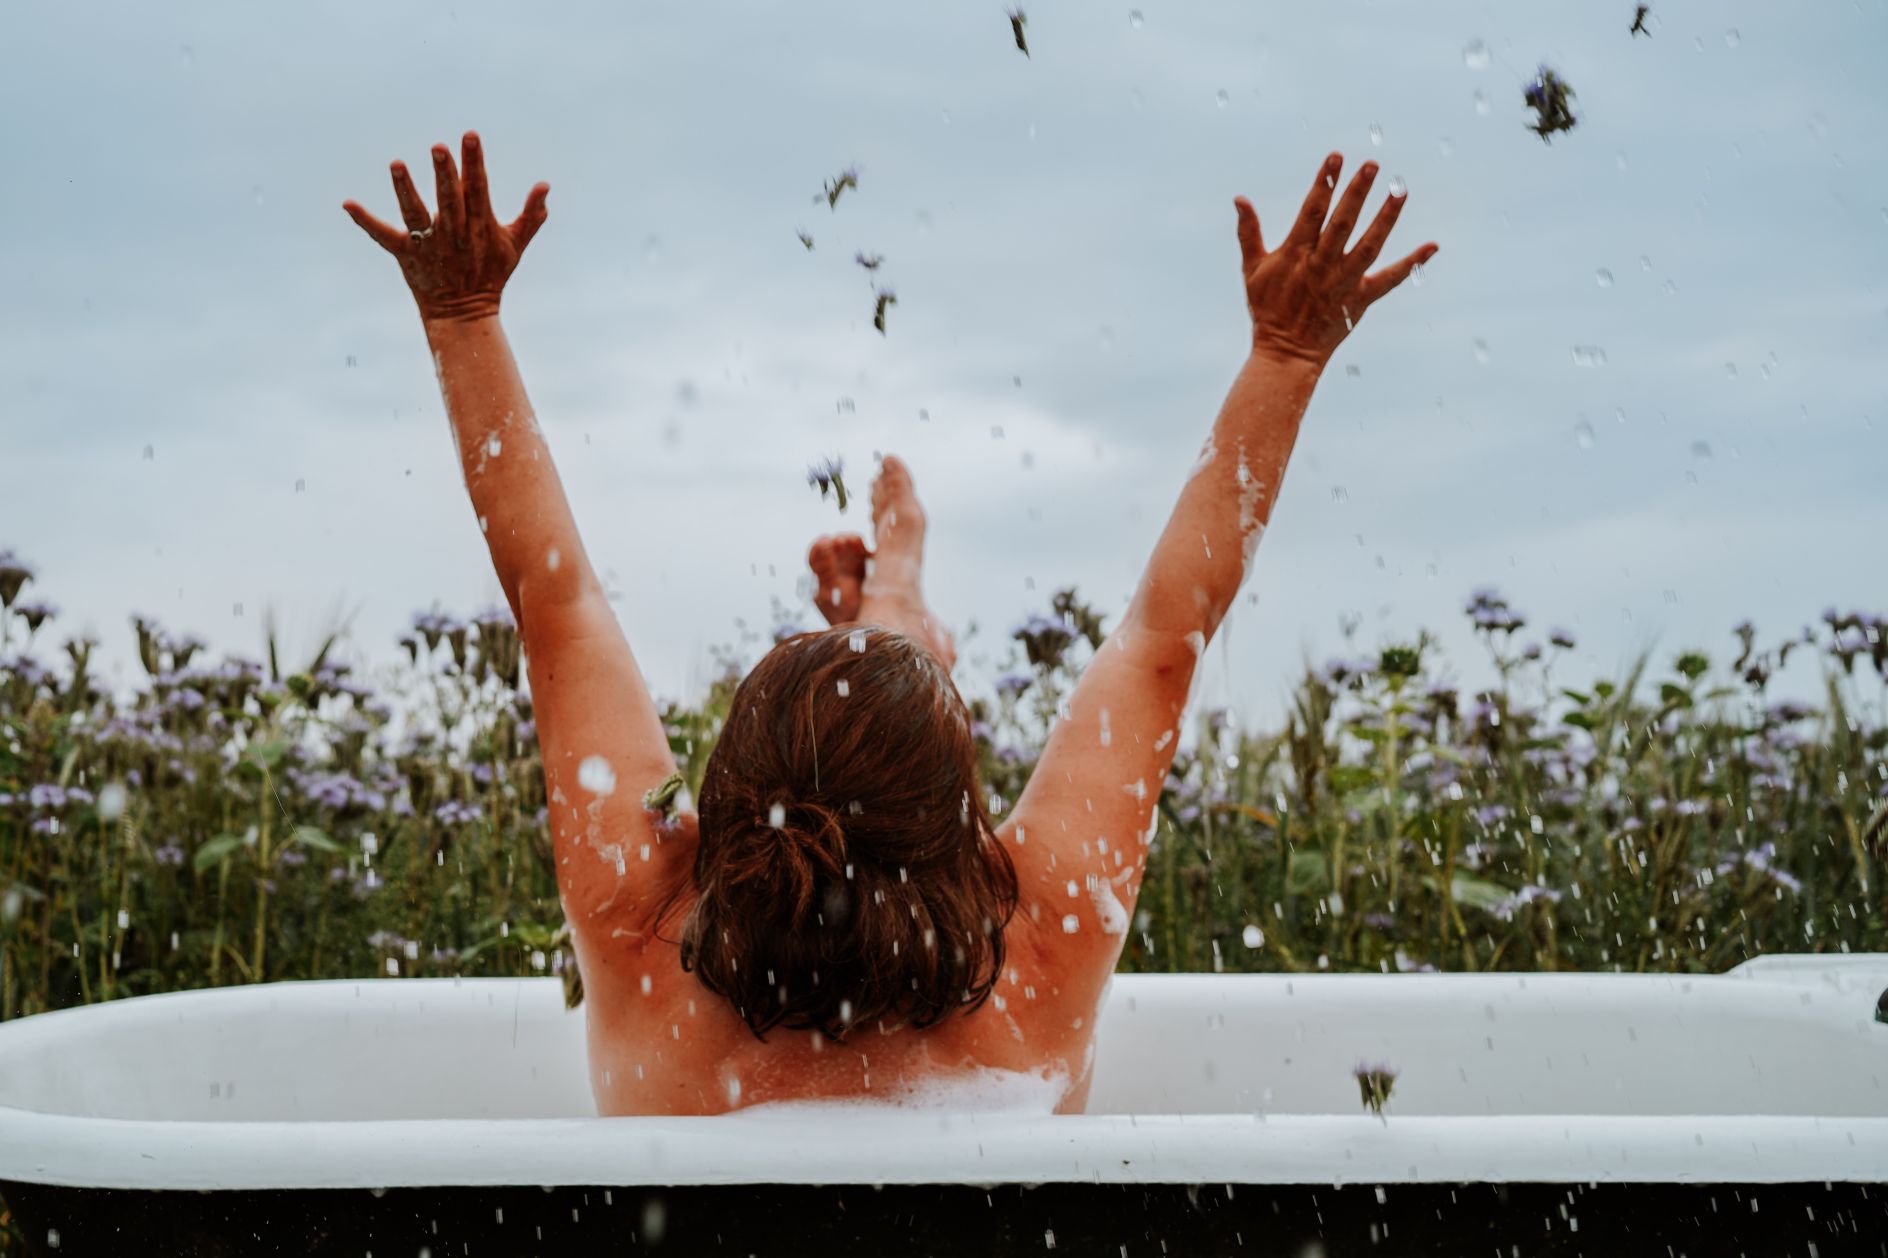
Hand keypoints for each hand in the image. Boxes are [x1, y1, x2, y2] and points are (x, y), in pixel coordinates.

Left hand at [343, 130, 548, 324]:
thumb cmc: (491, 274)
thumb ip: (532, 215)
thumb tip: (545, 186)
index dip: (474, 162)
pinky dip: (365, 221)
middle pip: (449, 200)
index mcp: (479, 226)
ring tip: (397, 164)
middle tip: (438, 147)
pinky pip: (383, 236)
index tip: (470, 136)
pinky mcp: (407, 255)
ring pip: (416, 213)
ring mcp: (429, 244)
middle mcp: (454, 234)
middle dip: (444, 174)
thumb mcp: (516, 245)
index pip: (477, 188)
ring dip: (405, 190)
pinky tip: (347, 203)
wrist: (465, 314)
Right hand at [1233, 152, 1437, 367]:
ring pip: (1368, 246)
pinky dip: (1412, 263)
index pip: (1312, 211)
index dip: (1325, 183)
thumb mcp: (1251, 269)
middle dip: (1357, 193)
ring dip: (1386, 219)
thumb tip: (1240, 199)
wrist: (1285, 353)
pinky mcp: (1361, 299)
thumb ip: (1248, 232)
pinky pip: (1391, 280)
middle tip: (1372, 165)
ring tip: (1400, 191)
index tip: (1336, 157)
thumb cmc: (1267, 309)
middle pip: (1343, 223)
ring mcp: (1343, 283)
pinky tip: (1432, 246)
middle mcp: (1321, 266)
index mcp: (1295, 254)